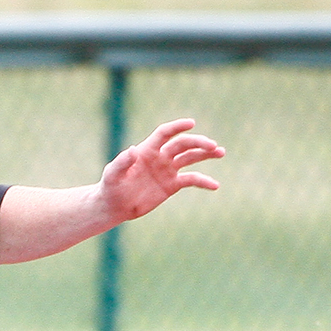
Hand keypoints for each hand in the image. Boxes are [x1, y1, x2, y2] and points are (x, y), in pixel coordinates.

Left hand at [97, 118, 224, 222]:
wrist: (114, 206)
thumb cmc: (110, 188)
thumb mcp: (112, 175)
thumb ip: (121, 162)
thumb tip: (133, 149)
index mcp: (147, 150)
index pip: (165, 134)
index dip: (177, 127)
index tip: (191, 123)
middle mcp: (160, 157)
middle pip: (182, 144)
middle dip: (198, 143)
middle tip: (213, 146)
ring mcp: (167, 170)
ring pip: (191, 158)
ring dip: (206, 154)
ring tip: (221, 152)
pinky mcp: (172, 185)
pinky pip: (191, 180)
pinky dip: (204, 181)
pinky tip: (215, 185)